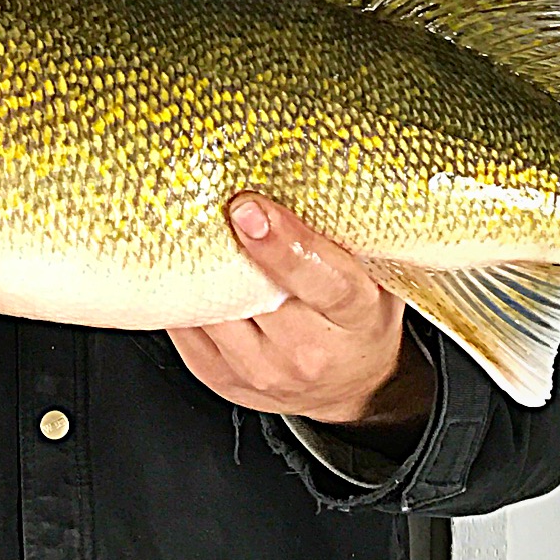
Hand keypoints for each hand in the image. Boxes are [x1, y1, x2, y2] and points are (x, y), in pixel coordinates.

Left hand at [168, 194, 434, 432]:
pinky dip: (185, 294)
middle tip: (210, 202)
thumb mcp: (374, 276)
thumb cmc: (360, 320)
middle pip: (255, 295)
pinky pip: (189, 328)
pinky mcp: (221, 379)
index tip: (249, 209)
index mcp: (355, 318)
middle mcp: (308, 353)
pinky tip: (188, 266)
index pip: (322, 281)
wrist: (351, 386)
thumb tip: (300, 173)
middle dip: (229, 247)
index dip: (284, 245)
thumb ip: (344, 238)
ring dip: (200, 268)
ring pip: (214, 311)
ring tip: (197, 228)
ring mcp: (261, 373)